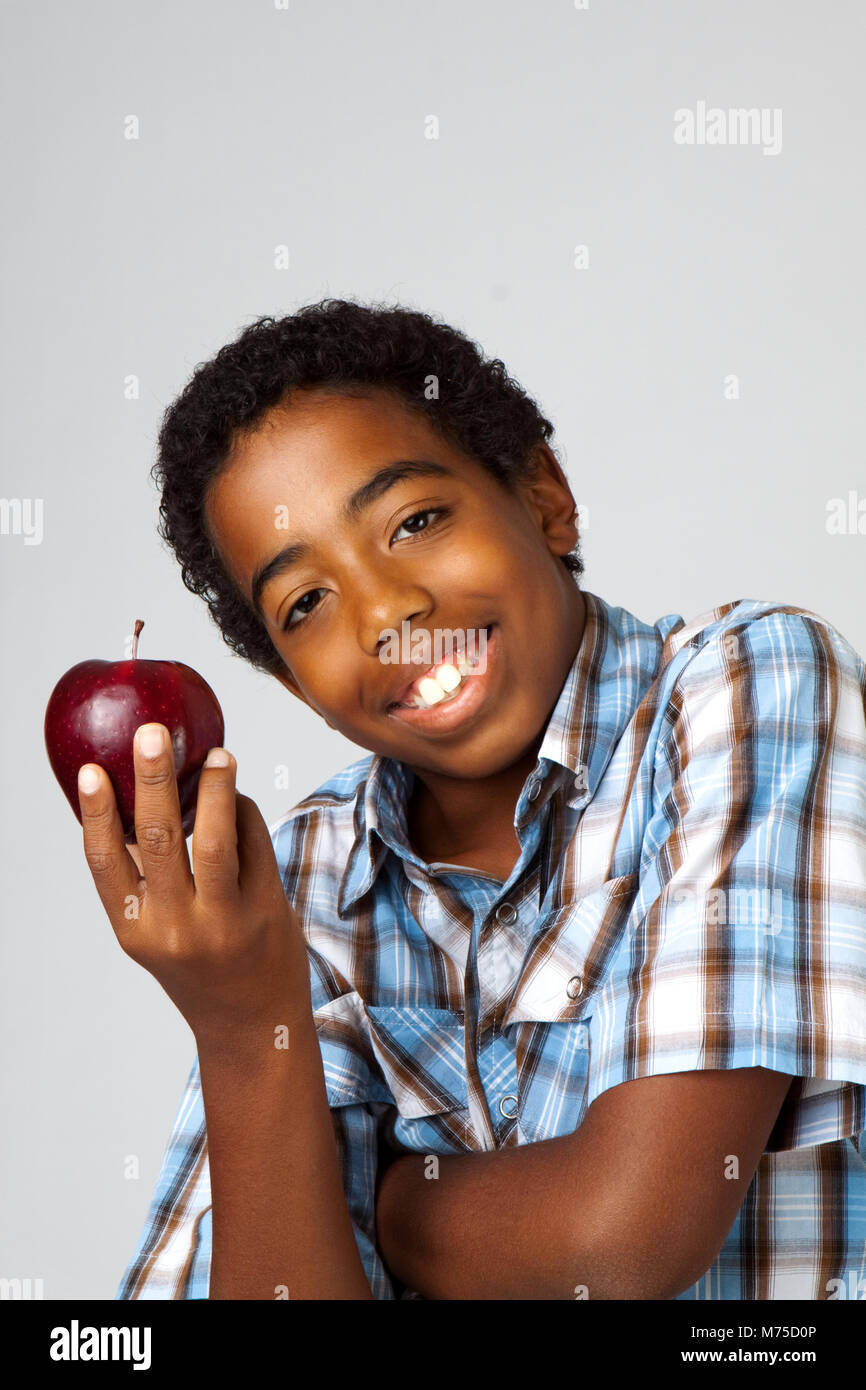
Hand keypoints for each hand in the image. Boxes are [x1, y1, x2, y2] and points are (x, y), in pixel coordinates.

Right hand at [77, 722, 310, 1046]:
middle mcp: (176, 927)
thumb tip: (145, 796)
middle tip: (152, 734)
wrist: (253, 1024)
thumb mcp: (158, 932)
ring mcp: (225, 921)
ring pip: (217, 838)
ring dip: (215, 787)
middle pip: (160, 839)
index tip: (91, 770)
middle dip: (154, 779)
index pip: (105, 863)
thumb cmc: (200, 966)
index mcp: (137, 929)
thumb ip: (148, 879)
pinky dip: (245, 812)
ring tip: (216, 754)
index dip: (96, 813)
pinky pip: (255, 845)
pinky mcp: (268, 911)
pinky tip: (237, 794)